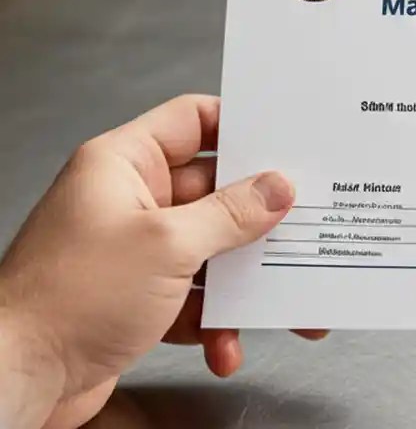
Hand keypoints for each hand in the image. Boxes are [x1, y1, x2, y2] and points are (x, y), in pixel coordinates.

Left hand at [0, 95, 326, 428]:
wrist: (17, 378)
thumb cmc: (68, 299)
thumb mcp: (168, 245)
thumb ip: (231, 214)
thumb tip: (277, 188)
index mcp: (124, 165)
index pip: (194, 121)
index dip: (242, 128)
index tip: (288, 144)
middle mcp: (129, 201)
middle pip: (215, 193)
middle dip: (259, 220)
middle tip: (302, 225)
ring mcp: (134, 251)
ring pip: (212, 251)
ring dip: (243, 283)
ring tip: (280, 302)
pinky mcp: (138, 298)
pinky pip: (196, 298)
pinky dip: (216, 323)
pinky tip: (225, 345)